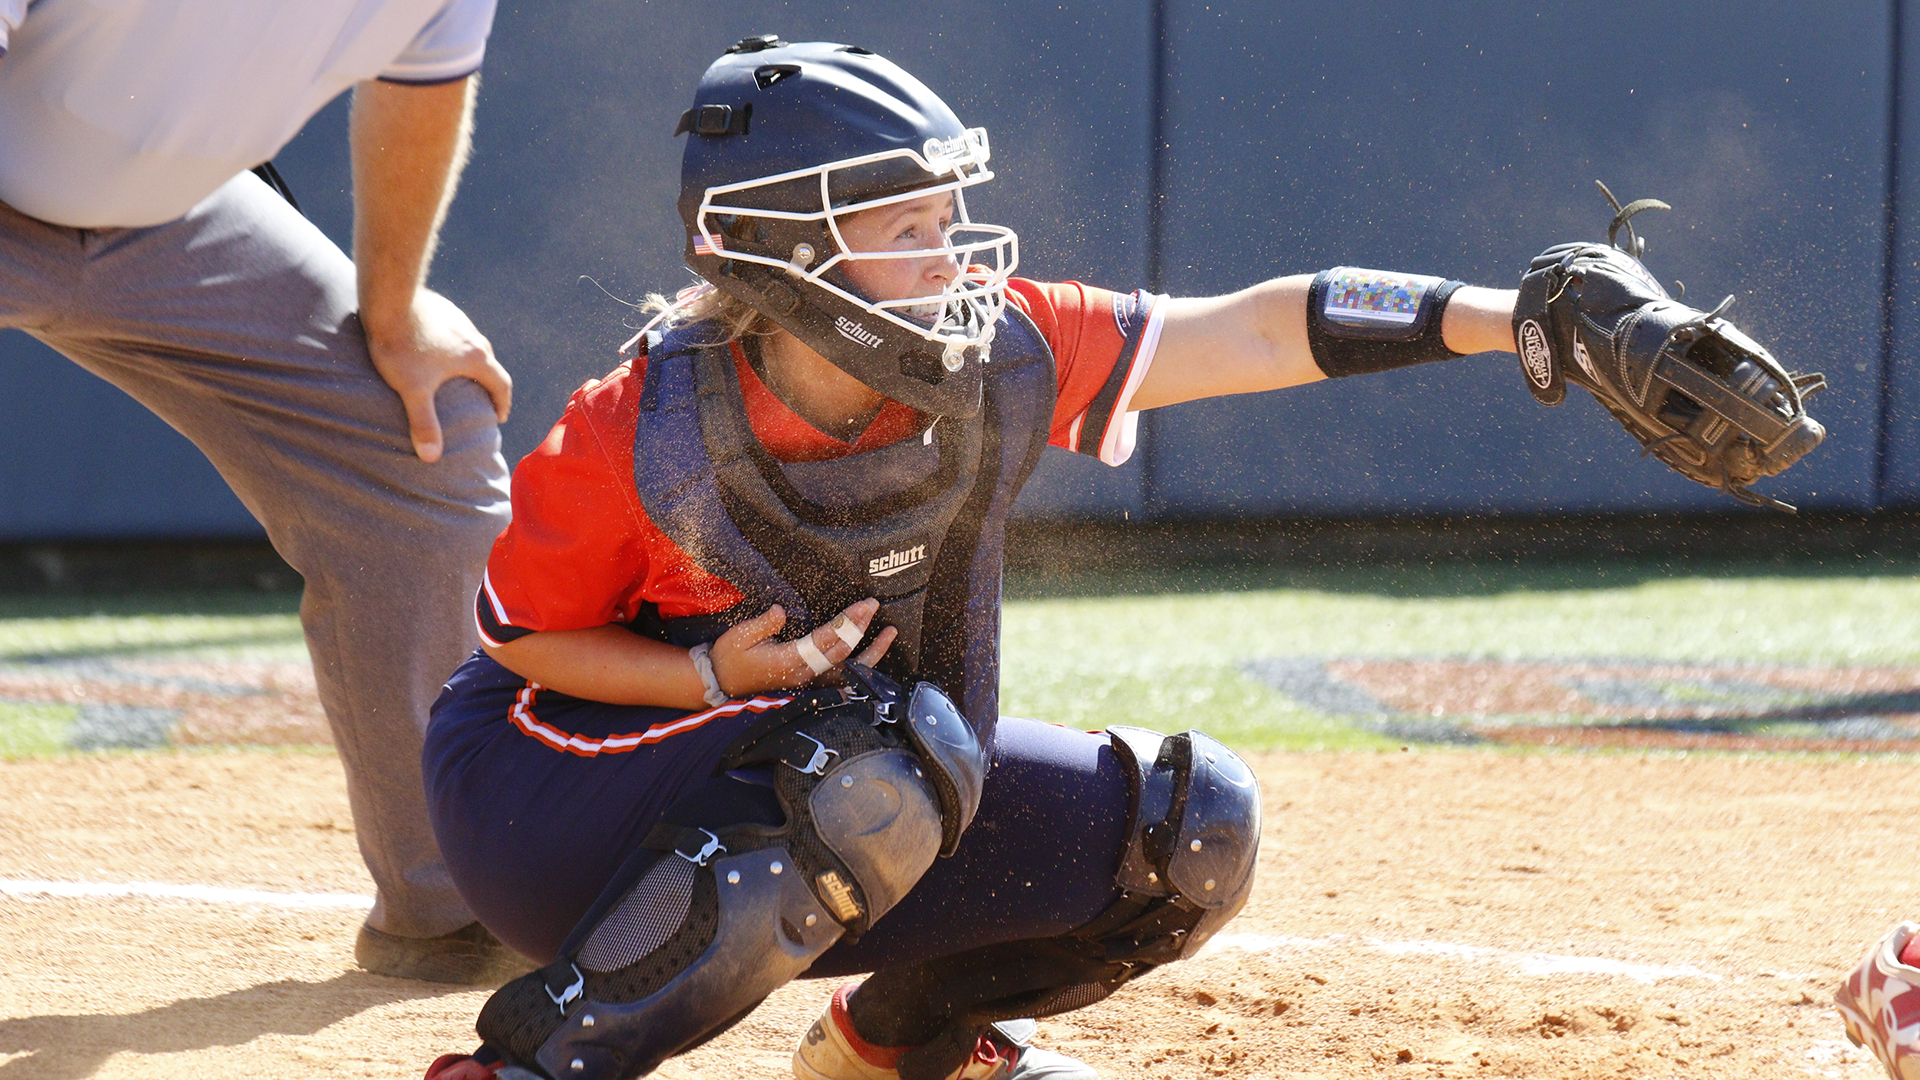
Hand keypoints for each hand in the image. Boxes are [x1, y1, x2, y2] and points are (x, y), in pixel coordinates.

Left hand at [362, 288, 512, 461]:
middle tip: (479, 400)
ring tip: (455, 376)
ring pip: (472, 346)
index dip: (502, 403)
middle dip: (486, 384)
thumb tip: (431, 457)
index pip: (502, 384)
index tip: (498, 416)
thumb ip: (424, 423)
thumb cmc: (402, 346)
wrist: (388, 299)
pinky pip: (454, 332)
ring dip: (469, 363)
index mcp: (476, 358)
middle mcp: (474, 338)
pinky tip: (432, 349)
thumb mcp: (413, 389)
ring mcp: (459, 320)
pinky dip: (452, 346)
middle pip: (489, 365)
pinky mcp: (442, 309)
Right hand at [709, 598, 897, 696]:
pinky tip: (871, 653)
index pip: (826, 640)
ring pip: (848, 669)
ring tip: (889, 634)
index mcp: (788, 661)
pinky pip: (840, 674)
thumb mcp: (738, 636)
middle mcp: (803, 673)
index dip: (847, 623)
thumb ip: (763, 624)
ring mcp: (808, 680)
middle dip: (861, 628)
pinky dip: (859, 664)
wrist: (720, 683)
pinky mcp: (808, 681)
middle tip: (874, 606)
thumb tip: (781, 611)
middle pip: (842, 651)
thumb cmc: (729, 658)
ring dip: (870, 652)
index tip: (863, 606)